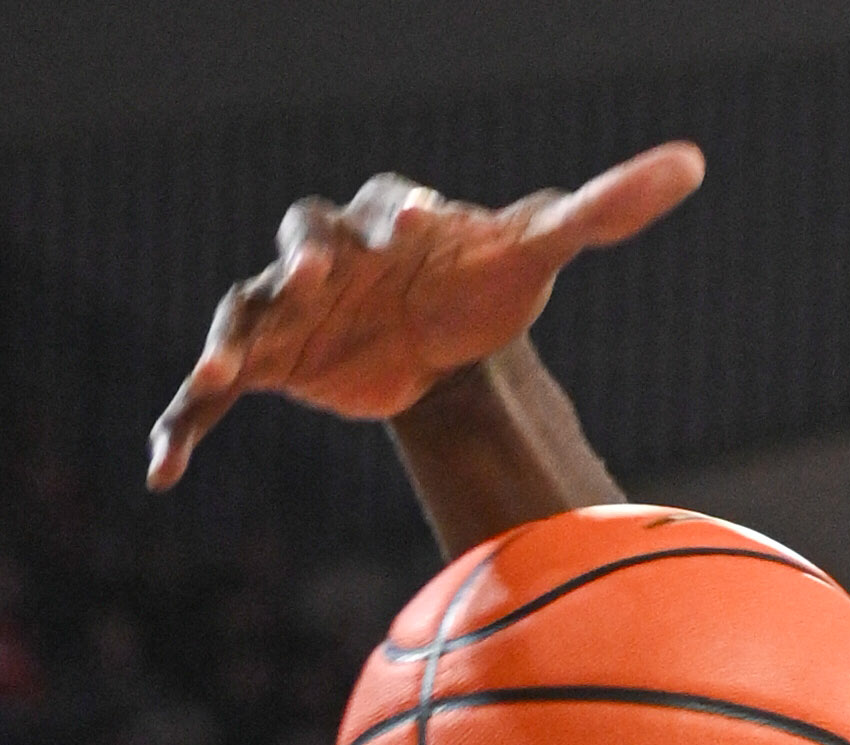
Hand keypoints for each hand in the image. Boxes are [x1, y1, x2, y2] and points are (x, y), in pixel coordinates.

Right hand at [146, 146, 705, 488]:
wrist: (440, 336)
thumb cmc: (484, 280)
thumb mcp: (538, 248)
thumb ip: (603, 209)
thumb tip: (690, 165)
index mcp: (391, 221)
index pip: (388, 208)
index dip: (396, 218)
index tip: (413, 233)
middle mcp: (327, 257)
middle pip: (301, 245)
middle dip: (302, 262)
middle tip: (312, 281)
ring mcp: (286, 311)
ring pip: (239, 317)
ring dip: (223, 347)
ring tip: (210, 381)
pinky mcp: (262, 367)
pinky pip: (209, 396)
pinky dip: (181, 428)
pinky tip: (159, 474)